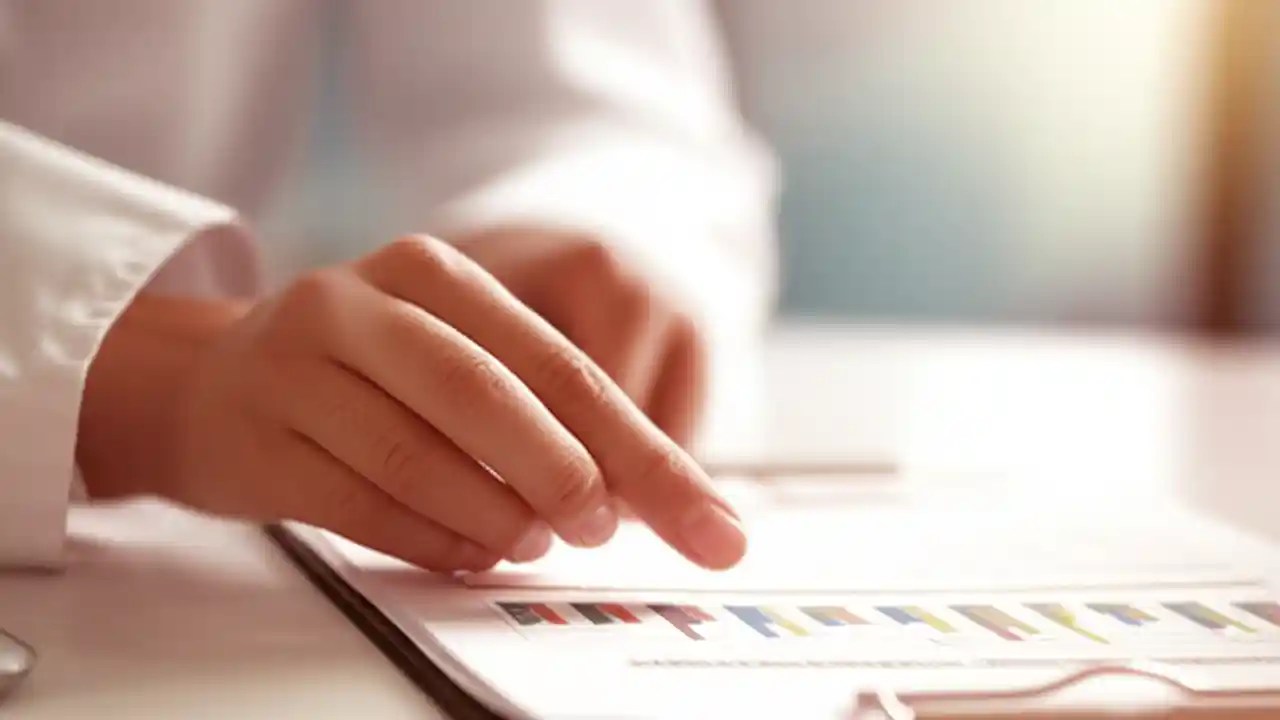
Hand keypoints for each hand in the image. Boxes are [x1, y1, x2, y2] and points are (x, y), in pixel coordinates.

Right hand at [77, 236, 745, 571]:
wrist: (211, 381)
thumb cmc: (365, 374)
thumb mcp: (450, 355)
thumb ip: (536, 411)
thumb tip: (632, 498)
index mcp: (434, 271)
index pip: (564, 367)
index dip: (644, 453)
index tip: (708, 525)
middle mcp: (361, 302)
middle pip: (491, 395)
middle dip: (566, 473)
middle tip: (605, 530)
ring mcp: (298, 367)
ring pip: (422, 455)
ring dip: (495, 516)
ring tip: (533, 544)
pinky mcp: (259, 439)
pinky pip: (363, 505)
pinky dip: (430, 540)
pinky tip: (469, 555)